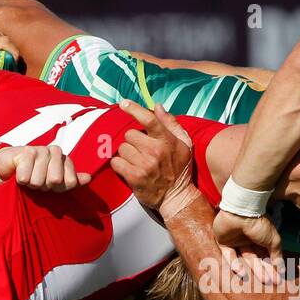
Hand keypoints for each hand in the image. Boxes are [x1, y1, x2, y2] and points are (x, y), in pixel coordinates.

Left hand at [0, 29, 19, 68]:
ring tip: (0, 63)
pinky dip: (2, 49)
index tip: (15, 64)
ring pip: (5, 40)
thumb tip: (6, 57)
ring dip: (6, 51)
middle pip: (6, 40)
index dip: (14, 52)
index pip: (4, 41)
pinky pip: (1, 40)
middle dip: (10, 54)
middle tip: (8, 67)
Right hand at [0, 144, 90, 191]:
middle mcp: (55, 151)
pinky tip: (18, 172)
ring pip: (39, 181)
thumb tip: (89, 179)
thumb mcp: (53, 182)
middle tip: (35, 180)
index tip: (48, 184)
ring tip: (27, 177)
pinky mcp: (26, 152)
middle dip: (42, 186)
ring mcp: (41, 150)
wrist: (6, 166)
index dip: (57, 189)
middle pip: (55, 181)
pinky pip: (25, 177)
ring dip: (30, 184)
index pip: (70, 182)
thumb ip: (71, 181)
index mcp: (64, 158)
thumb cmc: (32, 175)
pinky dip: (20, 180)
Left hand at [109, 100, 195, 216]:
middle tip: (140, 150)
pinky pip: (116, 163)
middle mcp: (156, 151)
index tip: (124, 103)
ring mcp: (145, 165)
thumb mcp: (183, 143)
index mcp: (167, 141)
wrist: (176, 196)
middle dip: (132, 141)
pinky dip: (119, 165)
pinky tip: (128, 168)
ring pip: (122, 149)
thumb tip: (157, 106)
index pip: (150, 120)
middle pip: (129, 135)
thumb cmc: (180, 168)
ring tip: (136, 161)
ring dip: (126, 154)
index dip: (135, 109)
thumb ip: (170, 123)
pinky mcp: (134, 178)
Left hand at [213, 210, 283, 281]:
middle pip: (256, 259)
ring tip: (261, 280)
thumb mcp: (273, 239)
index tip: (278, 279)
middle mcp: (249, 241)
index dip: (272, 267)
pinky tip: (242, 273)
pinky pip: (229, 256)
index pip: (266, 256)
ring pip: (244, 259)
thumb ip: (276, 254)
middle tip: (271, 282)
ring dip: (252, 269)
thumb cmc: (259, 223)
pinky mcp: (224, 242)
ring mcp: (236, 242)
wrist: (242, 211)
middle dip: (264, 271)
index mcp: (261, 238)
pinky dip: (235, 264)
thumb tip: (282, 269)